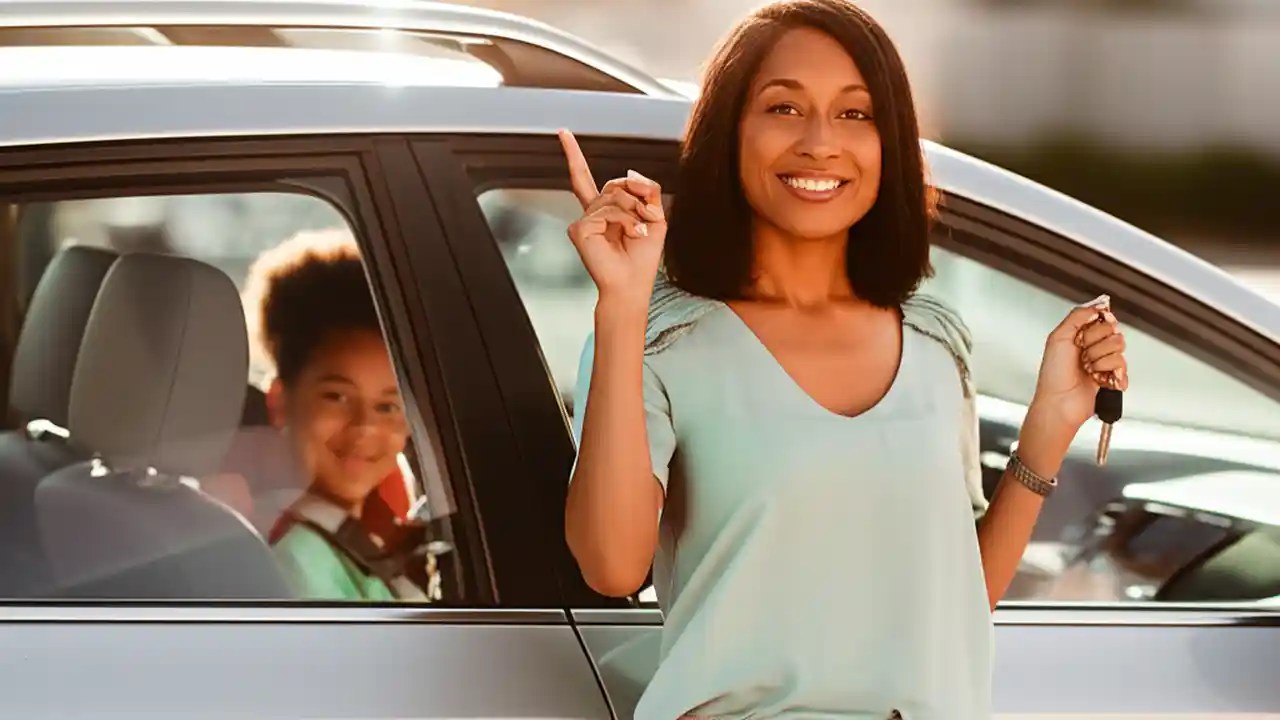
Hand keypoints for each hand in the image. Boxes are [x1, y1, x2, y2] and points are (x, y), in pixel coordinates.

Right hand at [559, 129, 665, 308]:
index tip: (563, 133)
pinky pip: (607, 211)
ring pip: (613, 196)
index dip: (573, 155)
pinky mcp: (578, 229)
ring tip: (638, 232)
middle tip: (646, 219)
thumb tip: (629, 173)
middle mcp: (590, 213)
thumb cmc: (642, 258)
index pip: (586, 178)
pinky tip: (631, 235)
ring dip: (634, 211)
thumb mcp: (655, 218)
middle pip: (614, 185)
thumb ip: (647, 190)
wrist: (632, 285)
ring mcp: (582, 221)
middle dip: (637, 198)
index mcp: (604, 210)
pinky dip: (626, 221)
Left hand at [1030, 300, 1129, 433]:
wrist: (1059, 403)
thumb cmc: (1053, 375)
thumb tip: (1096, 306)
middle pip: (1114, 333)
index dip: (1098, 326)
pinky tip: (1098, 379)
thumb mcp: (1058, 337)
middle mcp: (1092, 347)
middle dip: (1097, 345)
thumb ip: (1076, 316)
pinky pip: (1124, 369)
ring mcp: (1102, 362)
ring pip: (1120, 350)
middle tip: (1083, 356)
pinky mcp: (1111, 378)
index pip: (1103, 319)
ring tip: (1089, 369)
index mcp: (1079, 335)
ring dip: (1102, 360)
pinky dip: (1112, 375)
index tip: (1087, 335)